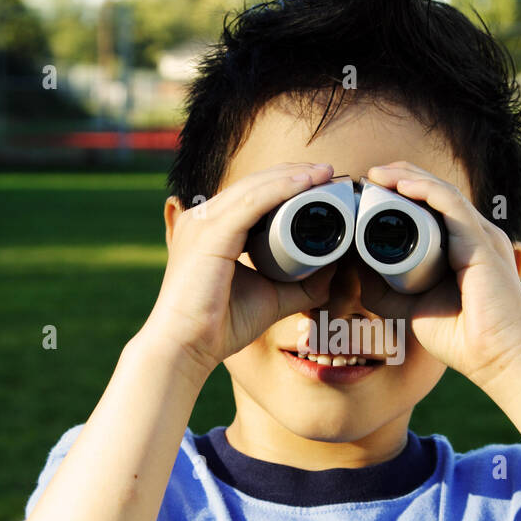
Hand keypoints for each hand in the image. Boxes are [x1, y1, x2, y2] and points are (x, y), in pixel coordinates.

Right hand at [140, 162, 338, 380]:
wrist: (186, 348)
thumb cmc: (220, 326)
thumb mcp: (273, 297)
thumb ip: (302, 283)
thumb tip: (334, 266)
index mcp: (212, 228)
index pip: (253, 194)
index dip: (287, 183)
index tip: (321, 183)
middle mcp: (203, 218)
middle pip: (255, 183)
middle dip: (295, 173)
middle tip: (329, 172)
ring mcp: (203, 222)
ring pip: (255, 187)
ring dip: (293, 176)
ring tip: (324, 173)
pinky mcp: (210, 233)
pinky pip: (252, 202)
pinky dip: (281, 189)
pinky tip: (305, 183)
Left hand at [359, 161, 520, 389]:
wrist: (497, 360)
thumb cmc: (462, 339)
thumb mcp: (408, 307)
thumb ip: (382, 287)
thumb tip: (352, 262)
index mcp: (463, 248)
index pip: (432, 208)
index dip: (401, 193)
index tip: (369, 192)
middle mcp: (475, 236)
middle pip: (436, 193)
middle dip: (401, 177)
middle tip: (369, 176)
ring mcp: (481, 236)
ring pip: (442, 192)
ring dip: (408, 177)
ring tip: (377, 174)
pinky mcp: (483, 243)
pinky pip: (452, 205)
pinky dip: (426, 190)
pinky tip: (402, 184)